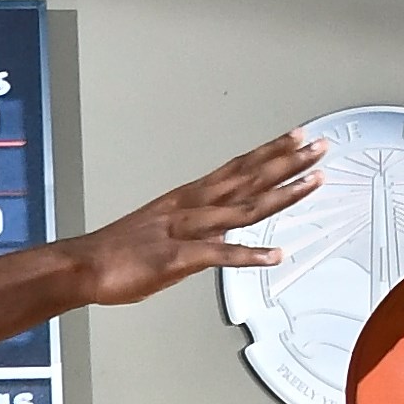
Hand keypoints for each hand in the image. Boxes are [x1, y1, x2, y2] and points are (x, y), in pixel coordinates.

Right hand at [62, 132, 324, 305]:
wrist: (83, 265)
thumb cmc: (117, 253)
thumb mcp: (164, 234)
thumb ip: (198, 233)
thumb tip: (222, 239)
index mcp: (187, 198)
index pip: (238, 168)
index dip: (270, 152)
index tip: (296, 138)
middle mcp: (191, 206)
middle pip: (249, 178)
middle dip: (288, 161)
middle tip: (320, 147)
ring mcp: (186, 230)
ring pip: (244, 208)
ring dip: (283, 195)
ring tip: (315, 181)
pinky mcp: (178, 258)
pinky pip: (221, 256)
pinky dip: (249, 256)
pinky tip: (275, 255)